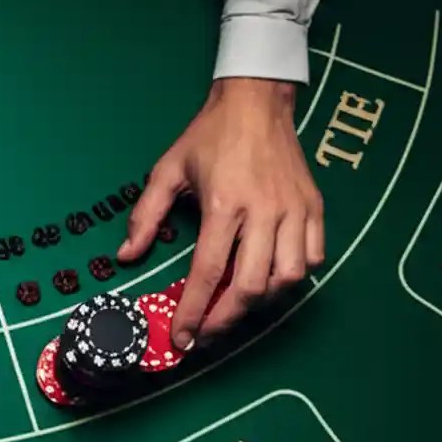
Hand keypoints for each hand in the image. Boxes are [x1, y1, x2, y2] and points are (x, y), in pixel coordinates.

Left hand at [117, 77, 324, 350]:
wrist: (256, 101)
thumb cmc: (210, 137)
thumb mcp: (167, 171)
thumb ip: (145, 216)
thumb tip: (125, 257)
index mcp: (225, 205)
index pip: (208, 273)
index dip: (194, 312)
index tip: (182, 339)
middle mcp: (265, 212)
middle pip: (252, 286)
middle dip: (226, 320)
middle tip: (206, 335)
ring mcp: (295, 211)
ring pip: (288, 279)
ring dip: (262, 302)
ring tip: (237, 307)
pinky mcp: (315, 208)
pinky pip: (313, 258)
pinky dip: (293, 277)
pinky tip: (271, 278)